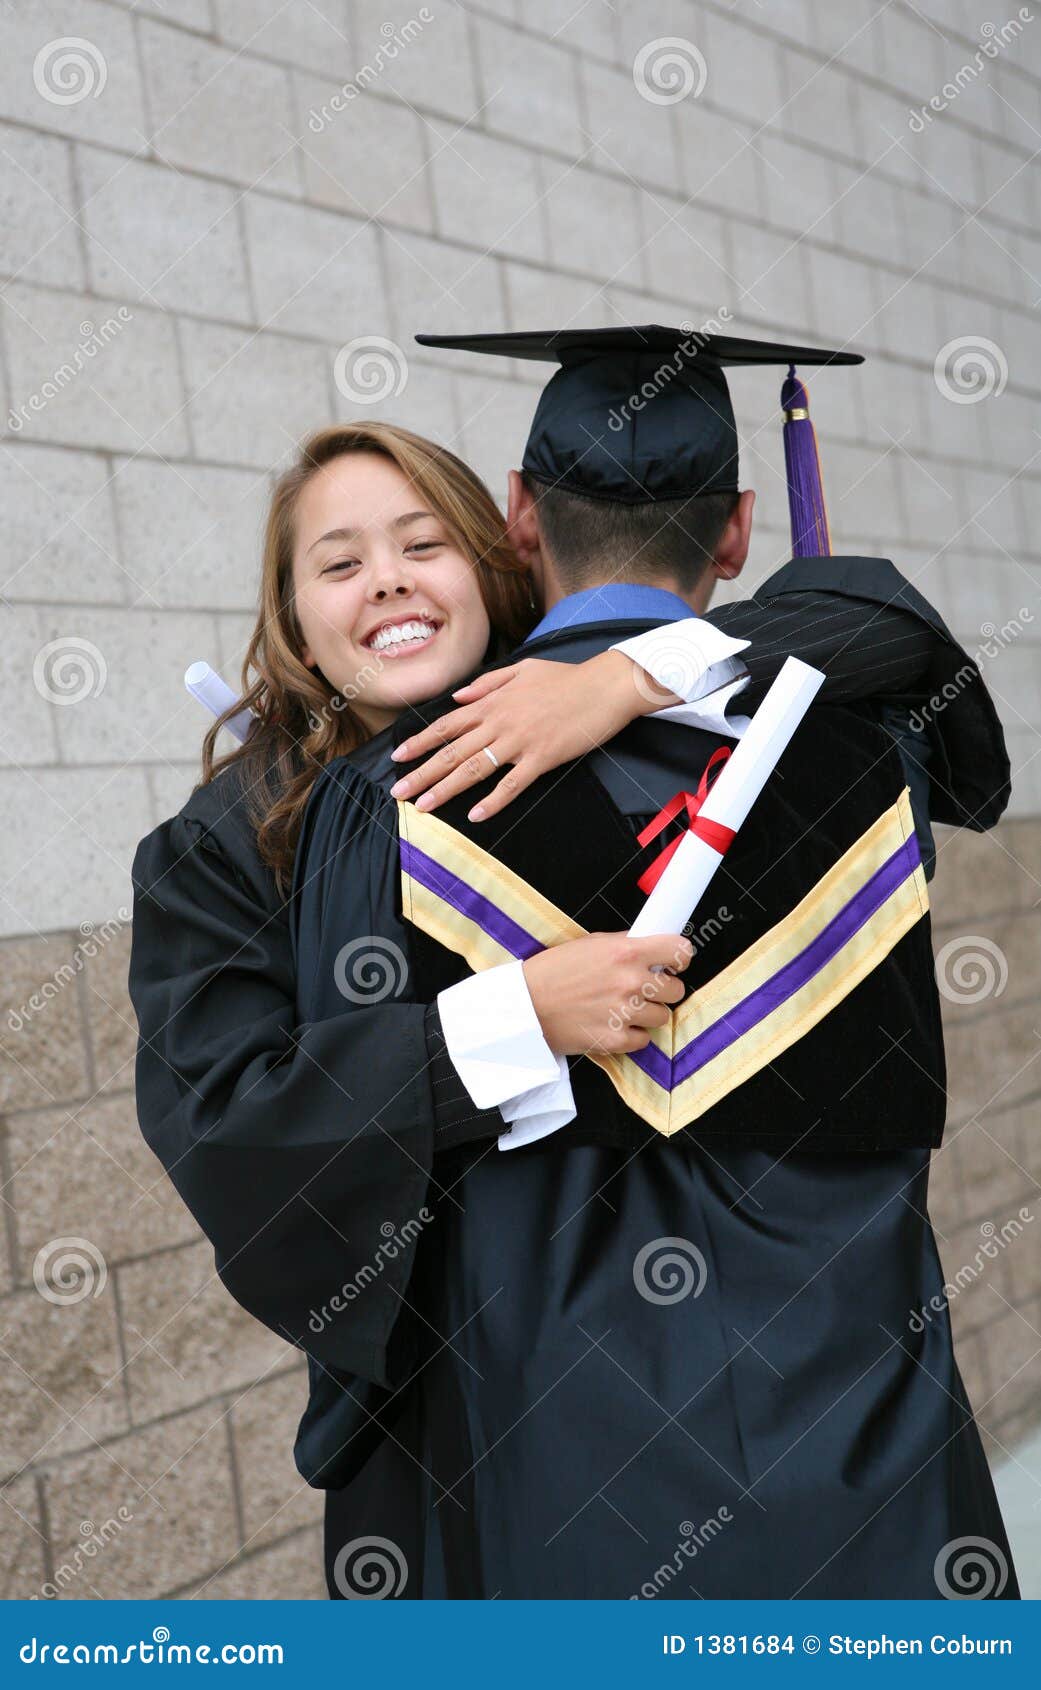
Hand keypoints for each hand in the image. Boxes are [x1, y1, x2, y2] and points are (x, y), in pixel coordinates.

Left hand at [389, 650, 679, 821]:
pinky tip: (475, 815)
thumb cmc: (565, 678)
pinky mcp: (542, 758)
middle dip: (422, 773)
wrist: (604, 687)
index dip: (420, 742)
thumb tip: (458, 697)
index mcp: (493, 702)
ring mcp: (520, 741)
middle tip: (399, 792)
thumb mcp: (522, 669)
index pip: (447, 724)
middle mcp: (499, 722)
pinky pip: (512, 784)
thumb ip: (487, 683)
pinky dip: (493, 801)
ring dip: (446, 789)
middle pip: (452, 751)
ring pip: (474, 769)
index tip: (398, 757)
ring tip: (423, 807)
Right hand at [522, 932, 693, 1055]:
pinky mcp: (616, 1041)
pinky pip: (644, 1040)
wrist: (527, 1005)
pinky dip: (632, 1034)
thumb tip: (652, 949)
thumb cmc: (554, 972)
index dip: (679, 957)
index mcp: (626, 952)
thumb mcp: (591, 944)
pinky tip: (614, 1025)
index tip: (673, 963)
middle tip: (642, 988)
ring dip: (647, 1013)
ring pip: (662, 1016)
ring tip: (623, 1008)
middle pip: (676, 989)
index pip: (680, 951)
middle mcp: (631, 982)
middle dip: (662, 989)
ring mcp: (625, 1013)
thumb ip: (626, 945)